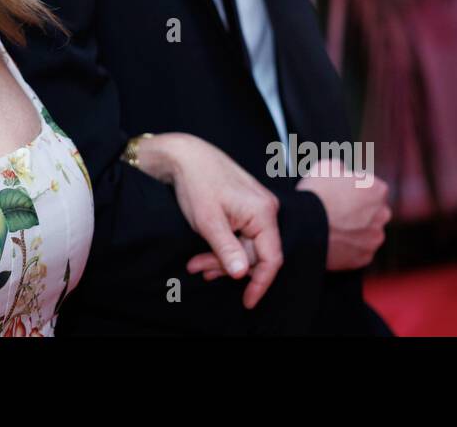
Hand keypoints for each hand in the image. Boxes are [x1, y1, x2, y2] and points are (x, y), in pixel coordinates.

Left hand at [135, 133, 282, 308]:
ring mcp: (257, 206)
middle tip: (198, 269)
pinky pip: (241, 234)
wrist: (185, 155)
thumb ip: (227, 250)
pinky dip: (224, 245)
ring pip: (245, 245)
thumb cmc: (196, 182)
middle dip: (227, 266)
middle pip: (254, 253)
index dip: (260, 283)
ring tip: (196, 263)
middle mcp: (266, 209)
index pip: (271, 258)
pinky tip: (207, 251)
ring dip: (221, 257)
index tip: (247, 301)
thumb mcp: (208, 222)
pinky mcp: (246, 205)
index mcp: (263, 212)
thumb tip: (242, 274)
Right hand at [295, 158, 389, 270]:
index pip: (371, 188)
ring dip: (356, 230)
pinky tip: (333, 240)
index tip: (340, 193)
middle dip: (360, 211)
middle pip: (373, 211)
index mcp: (377, 190)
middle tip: (336, 211)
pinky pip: (359, 250)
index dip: (354, 189)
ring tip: (333, 228)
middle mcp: (382, 215)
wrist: (303, 226)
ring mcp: (374, 238)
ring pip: (368, 232)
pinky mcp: (364, 257)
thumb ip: (342, 168)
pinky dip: (349, 247)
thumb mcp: (326, 166)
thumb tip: (342, 172)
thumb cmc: (314, 194)